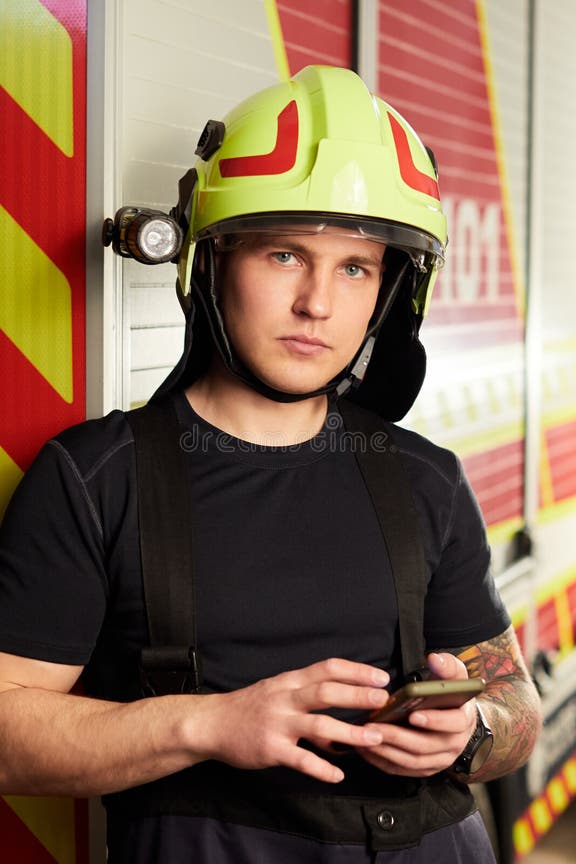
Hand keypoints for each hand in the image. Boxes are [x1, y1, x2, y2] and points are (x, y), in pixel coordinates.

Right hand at [194, 658, 390, 782]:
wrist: (211, 723)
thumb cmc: (250, 707)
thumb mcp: (278, 692)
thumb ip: (308, 697)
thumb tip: (343, 706)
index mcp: (290, 681)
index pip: (327, 668)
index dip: (355, 671)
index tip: (380, 677)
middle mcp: (285, 699)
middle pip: (326, 692)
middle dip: (357, 695)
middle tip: (384, 701)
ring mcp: (278, 724)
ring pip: (319, 726)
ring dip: (350, 732)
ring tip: (374, 738)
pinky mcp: (270, 749)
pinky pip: (301, 759)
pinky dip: (322, 768)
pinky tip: (338, 775)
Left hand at [358, 653, 477, 776]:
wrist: (458, 719)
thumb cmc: (451, 695)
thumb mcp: (454, 675)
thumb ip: (446, 666)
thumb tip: (434, 659)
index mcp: (463, 720)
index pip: (453, 723)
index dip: (434, 720)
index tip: (412, 714)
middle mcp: (453, 744)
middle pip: (425, 746)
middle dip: (397, 737)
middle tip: (374, 727)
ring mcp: (439, 760)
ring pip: (412, 761)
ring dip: (387, 751)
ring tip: (365, 737)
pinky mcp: (424, 768)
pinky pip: (402, 770)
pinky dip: (383, 761)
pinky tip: (366, 749)